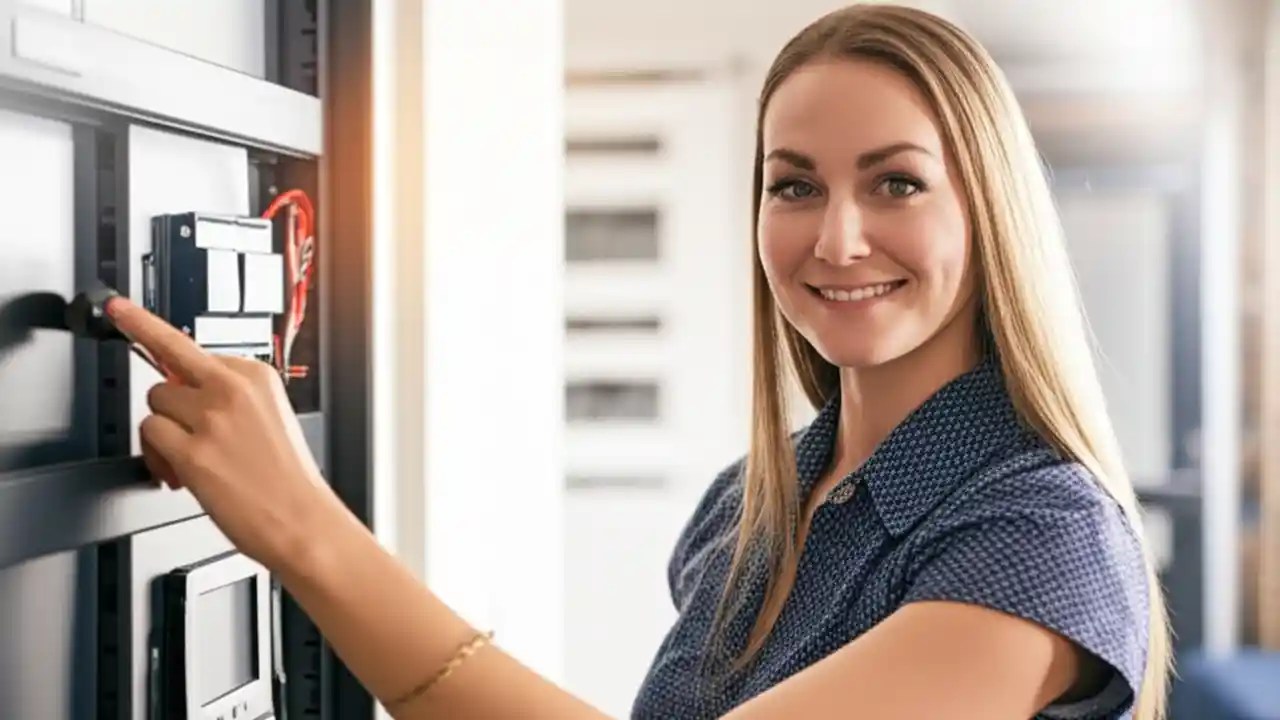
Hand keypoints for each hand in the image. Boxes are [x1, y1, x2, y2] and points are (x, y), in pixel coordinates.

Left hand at [108, 296, 335, 574]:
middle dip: (172, 408)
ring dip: (164, 435)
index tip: (119, 308)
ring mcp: (212, 419)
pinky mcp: (193, 452)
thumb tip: (180, 389)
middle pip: (165, 376)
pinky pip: (151, 437)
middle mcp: (233, 389)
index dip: (145, 329)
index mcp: (256, 374)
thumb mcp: (269, 416)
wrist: (303, 521)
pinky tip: (184, 476)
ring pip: (154, 406)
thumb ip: (227, 394)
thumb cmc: (288, 477)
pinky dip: (158, 458)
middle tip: (191, 435)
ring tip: (193, 462)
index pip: (185, 344)